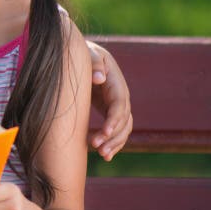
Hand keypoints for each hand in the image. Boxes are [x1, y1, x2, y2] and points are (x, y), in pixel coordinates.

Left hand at [87, 40, 132, 160]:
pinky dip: (114, 143)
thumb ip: (94, 63)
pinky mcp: (111, 112)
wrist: (87, 57)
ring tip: (101, 154)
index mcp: (116, 83)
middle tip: (97, 147)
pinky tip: (105, 155)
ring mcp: (117, 105)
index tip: (105, 132)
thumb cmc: (87, 54)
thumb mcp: (89, 54)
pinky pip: (117, 130)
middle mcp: (121, 96)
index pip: (119, 104)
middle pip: (123, 121)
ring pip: (123, 129)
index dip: (114, 119)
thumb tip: (100, 77)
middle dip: (113, 136)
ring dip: (114, 143)